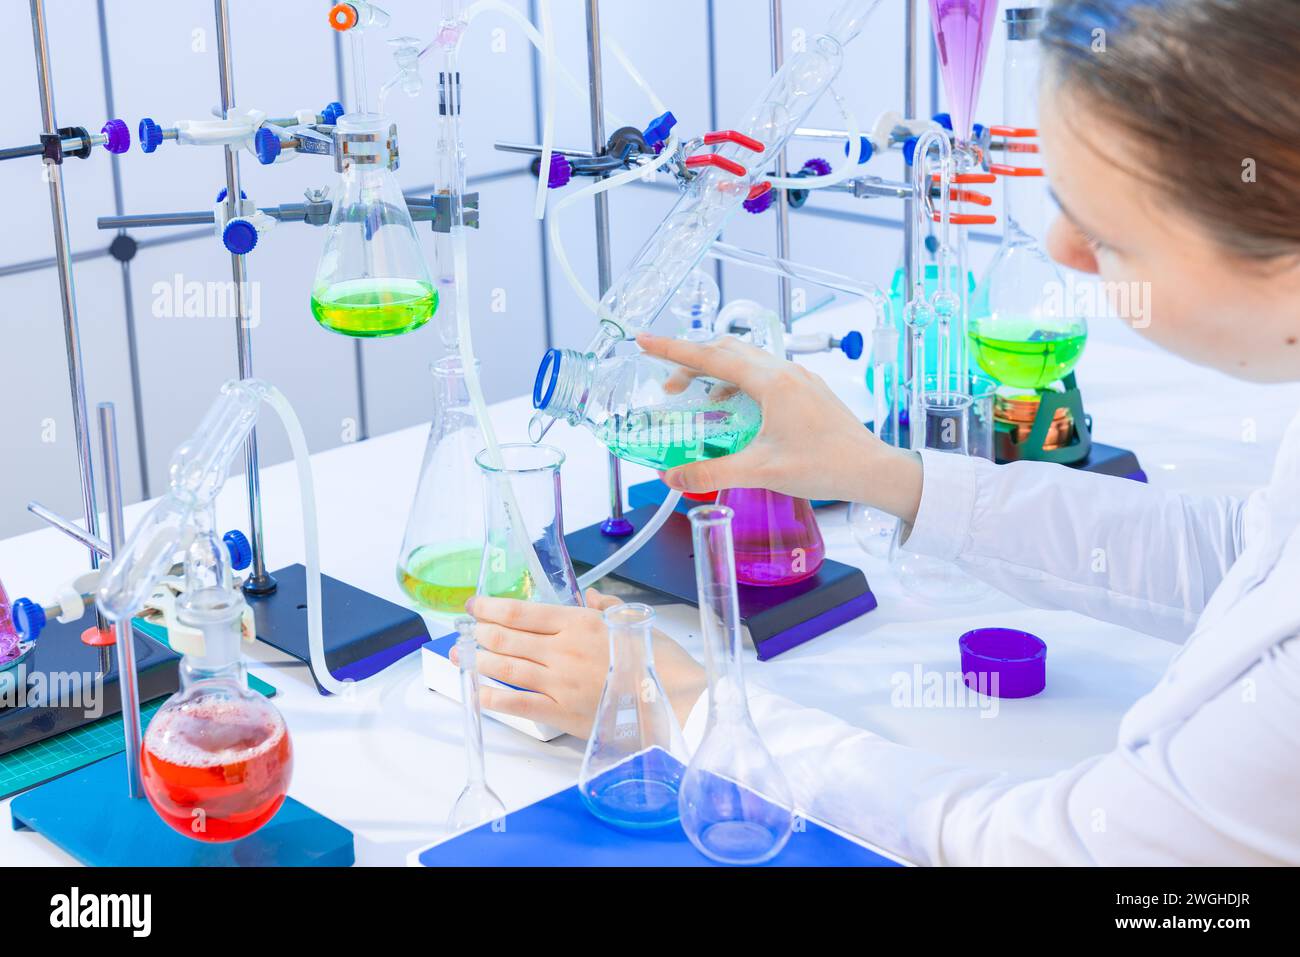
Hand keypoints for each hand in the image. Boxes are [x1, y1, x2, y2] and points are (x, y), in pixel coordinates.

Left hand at [452, 589, 706, 738]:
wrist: (677, 701)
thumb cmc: (660, 662)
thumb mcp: (635, 621)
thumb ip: (608, 605)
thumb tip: (592, 595)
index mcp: (579, 623)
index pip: (522, 612)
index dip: (491, 608)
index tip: (475, 605)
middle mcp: (563, 651)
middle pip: (506, 639)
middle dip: (478, 633)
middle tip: (463, 631)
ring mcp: (560, 683)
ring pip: (506, 669)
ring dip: (478, 661)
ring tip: (461, 657)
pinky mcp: (562, 713)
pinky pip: (518, 705)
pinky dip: (493, 697)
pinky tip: (477, 691)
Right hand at [636, 332, 923, 521]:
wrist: (872, 470)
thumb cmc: (824, 466)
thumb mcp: (760, 471)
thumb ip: (711, 473)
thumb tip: (673, 477)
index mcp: (771, 382)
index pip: (711, 357)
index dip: (672, 349)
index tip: (644, 341)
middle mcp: (785, 372)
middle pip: (727, 351)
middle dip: (692, 361)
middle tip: (667, 383)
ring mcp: (799, 378)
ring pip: (748, 360)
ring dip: (717, 371)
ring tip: (697, 396)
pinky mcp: (808, 390)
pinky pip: (765, 373)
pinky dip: (739, 382)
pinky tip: (734, 409)